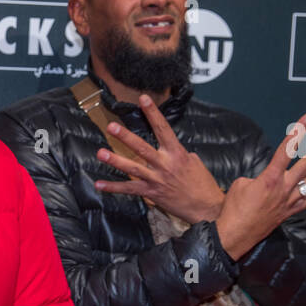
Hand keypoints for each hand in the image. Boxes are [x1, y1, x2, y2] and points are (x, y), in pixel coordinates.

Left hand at [92, 94, 226, 223]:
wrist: (205, 207)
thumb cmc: (202, 184)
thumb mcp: (194, 162)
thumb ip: (179, 153)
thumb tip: (171, 149)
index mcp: (177, 153)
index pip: (163, 128)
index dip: (153, 113)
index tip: (143, 99)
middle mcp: (165, 164)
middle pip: (142, 147)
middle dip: (126, 136)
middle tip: (112, 127)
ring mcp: (157, 179)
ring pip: (133, 168)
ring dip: (116, 160)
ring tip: (101, 153)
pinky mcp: (152, 193)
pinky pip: (130, 189)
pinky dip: (113, 187)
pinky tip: (100, 184)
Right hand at [215, 113, 305, 259]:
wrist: (234, 235)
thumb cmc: (233, 209)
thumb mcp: (241, 185)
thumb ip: (258, 177)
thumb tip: (266, 179)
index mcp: (270, 178)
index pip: (287, 149)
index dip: (298, 131)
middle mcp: (284, 188)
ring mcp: (289, 201)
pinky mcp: (289, 212)